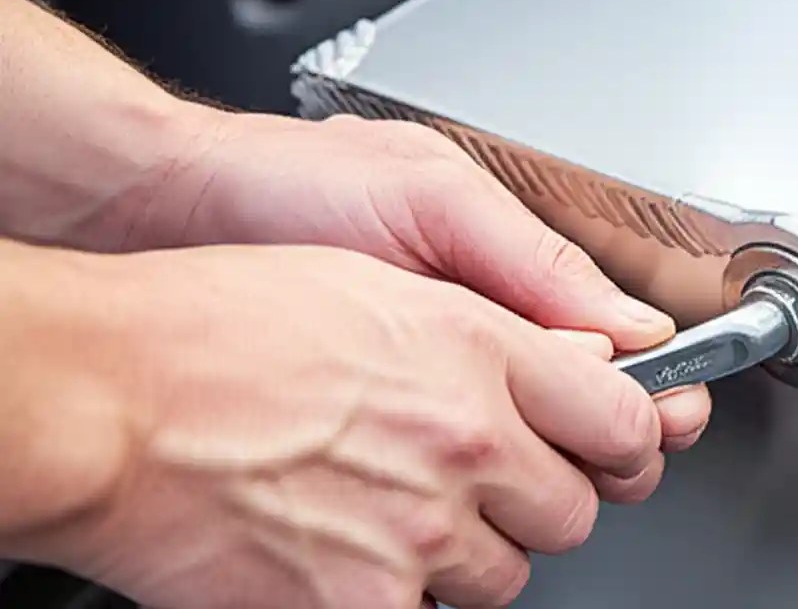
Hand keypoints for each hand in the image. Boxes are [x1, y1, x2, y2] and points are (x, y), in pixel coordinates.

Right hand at [65, 244, 669, 608]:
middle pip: (575, 510)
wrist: (110, 395)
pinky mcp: (361, 604)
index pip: (622, 418)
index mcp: (477, 350)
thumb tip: (573, 360)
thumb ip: (492, 327)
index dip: (627, 439)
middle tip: (485, 480)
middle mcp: (463, 441)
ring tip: (395, 511)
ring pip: (508, 576)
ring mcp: (418, 531)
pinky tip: (349, 551)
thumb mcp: (378, 279)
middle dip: (540, 500)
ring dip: (470, 554)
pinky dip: (402, 595)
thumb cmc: (219, 322)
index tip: (613, 446)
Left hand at [120, 108, 710, 451]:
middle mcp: (478, 344)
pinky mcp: (375, 431)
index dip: (652, 392)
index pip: (615, 353)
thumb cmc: (291, 185)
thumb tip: (634, 328)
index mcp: (511, 284)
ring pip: (524, 456)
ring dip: (549, 471)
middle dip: (614, 443)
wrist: (167, 210)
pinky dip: (470, 494)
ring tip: (539, 475)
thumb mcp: (433, 199)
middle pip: (583, 418)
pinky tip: (467, 500)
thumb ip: (535, 262)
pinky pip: (446, 475)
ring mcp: (428, 391)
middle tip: (609, 461)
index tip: (666, 420)